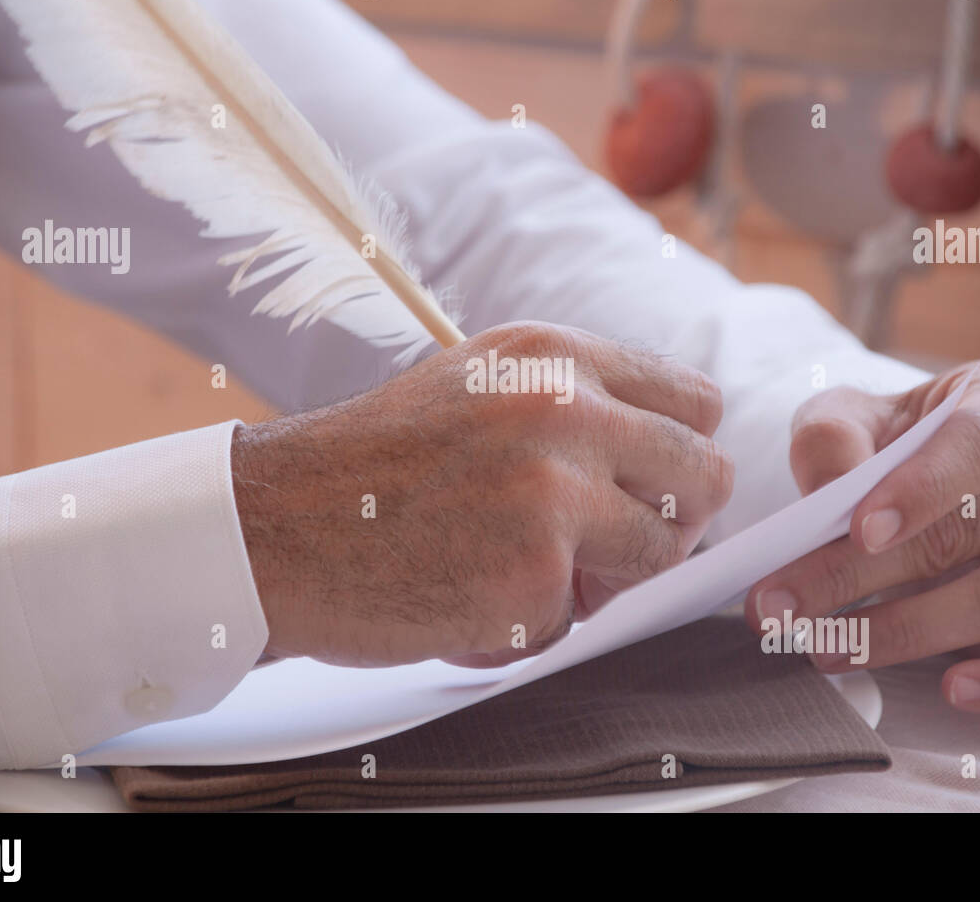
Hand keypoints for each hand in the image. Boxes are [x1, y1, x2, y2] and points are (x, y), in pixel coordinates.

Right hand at [233, 321, 732, 667]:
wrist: (274, 525)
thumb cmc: (371, 464)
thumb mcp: (478, 389)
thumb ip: (573, 407)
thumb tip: (665, 460)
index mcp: (552, 355)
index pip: (694, 400)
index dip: (683, 453)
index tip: (653, 484)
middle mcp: (565, 411)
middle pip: (705, 475)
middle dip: (671, 521)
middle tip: (610, 543)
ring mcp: (554, 495)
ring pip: (659, 555)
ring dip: (606, 578)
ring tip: (519, 566)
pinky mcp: (534, 578)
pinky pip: (581, 620)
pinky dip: (534, 623)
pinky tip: (468, 595)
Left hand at [744, 361, 979, 714]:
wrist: (931, 487)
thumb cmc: (890, 446)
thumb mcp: (848, 418)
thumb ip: (831, 436)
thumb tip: (831, 484)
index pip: (976, 441)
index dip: (920, 487)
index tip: (859, 531)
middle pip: (966, 531)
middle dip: (857, 575)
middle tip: (781, 606)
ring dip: (903, 632)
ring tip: (822, 646)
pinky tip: (952, 689)